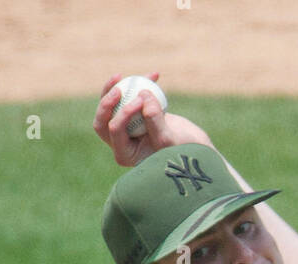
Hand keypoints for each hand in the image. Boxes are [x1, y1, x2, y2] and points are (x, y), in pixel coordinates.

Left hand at [93, 73, 212, 166]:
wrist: (195, 147)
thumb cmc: (183, 149)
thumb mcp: (169, 138)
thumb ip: (154, 120)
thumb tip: (142, 95)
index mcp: (125, 154)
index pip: (114, 131)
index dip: (123, 113)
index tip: (142, 101)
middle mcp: (122, 144)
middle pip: (103, 122)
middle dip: (107, 103)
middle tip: (118, 88)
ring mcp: (126, 131)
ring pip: (111, 109)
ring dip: (113, 90)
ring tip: (121, 76)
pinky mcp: (136, 118)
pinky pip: (128, 99)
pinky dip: (138, 86)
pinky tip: (155, 75)